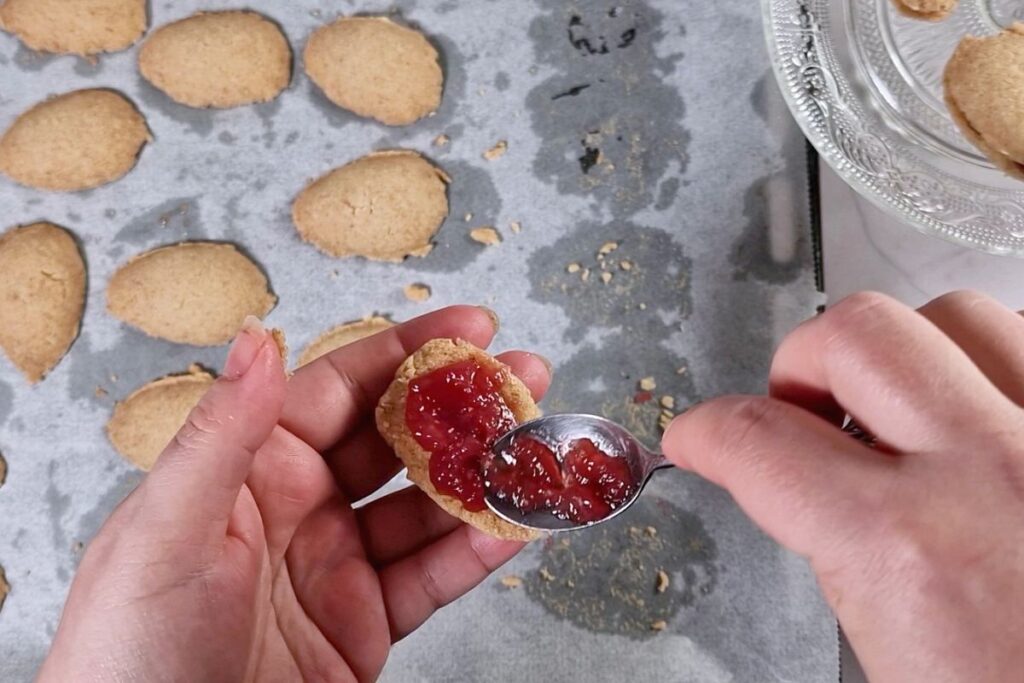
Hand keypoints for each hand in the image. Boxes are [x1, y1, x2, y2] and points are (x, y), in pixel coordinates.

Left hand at [38, 306, 550, 682]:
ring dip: (483, 478)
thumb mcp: (166, 532)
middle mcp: (299, 505)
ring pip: (426, 508)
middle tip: (525, 377)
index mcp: (249, 466)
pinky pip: (430, 578)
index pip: (340, 389)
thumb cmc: (128, 649)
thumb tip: (260, 339)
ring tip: (537, 450)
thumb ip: (220, 435)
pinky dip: (475, 553)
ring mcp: (335, 564)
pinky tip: (512, 527)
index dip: (408, 353)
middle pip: (397, 440)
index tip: (471, 327)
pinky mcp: (362, 624)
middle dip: (465, 407)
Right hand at [662, 291, 1023, 682]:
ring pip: (960, 315)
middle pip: (856, 334)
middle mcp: (994, 473)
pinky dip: (997, 373)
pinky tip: (991, 432)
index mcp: (907, 550)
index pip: (758, 440)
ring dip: (909, 357)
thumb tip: (812, 493)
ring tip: (907, 415)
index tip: (702, 436)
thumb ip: (845, 560)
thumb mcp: (893, 662)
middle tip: (805, 414)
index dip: (707, 432)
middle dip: (803, 366)